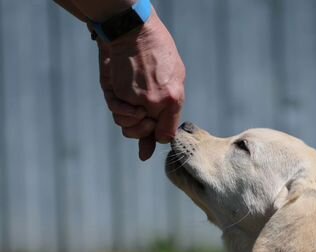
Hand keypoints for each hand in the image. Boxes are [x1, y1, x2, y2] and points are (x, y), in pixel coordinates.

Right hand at [97, 9, 184, 160]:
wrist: (134, 31)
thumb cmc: (160, 52)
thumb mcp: (177, 77)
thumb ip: (173, 106)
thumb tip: (163, 133)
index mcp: (172, 99)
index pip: (166, 135)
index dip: (161, 134)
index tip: (158, 128)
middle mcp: (154, 103)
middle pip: (147, 135)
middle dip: (146, 132)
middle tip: (146, 118)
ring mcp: (134, 99)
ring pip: (129, 128)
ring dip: (132, 125)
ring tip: (137, 111)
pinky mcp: (117, 93)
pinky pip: (118, 114)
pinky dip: (122, 114)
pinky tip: (128, 107)